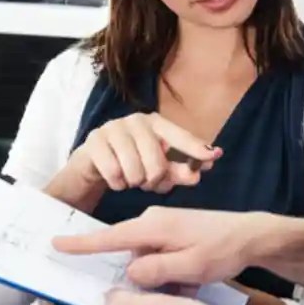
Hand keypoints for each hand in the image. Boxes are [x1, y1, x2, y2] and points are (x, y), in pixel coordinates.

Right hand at [53, 206, 276, 287]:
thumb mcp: (190, 267)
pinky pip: (158, 254)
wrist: (251, 234)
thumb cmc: (222, 249)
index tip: (56, 243)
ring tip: (190, 284)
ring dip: (161, 276)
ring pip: (145, 258)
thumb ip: (155, 272)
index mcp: (152, 226)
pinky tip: (191, 279)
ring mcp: (162, 224)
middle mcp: (152, 221)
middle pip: (128, 254)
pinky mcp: (172, 230)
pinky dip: (170, 270)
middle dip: (142, 276)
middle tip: (172, 287)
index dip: (82, 244)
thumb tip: (129, 273)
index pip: (109, 237)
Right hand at [66, 112, 221, 193]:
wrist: (90, 165)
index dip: (196, 148)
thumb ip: (179, 172)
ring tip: (129, 178)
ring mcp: (113, 128)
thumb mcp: (157, 170)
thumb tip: (198, 174)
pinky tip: (115, 179)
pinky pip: (114, 174)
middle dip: (153, 181)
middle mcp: (136, 120)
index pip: (180, 136)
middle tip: (146, 183)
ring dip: (133, 183)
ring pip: (135, 171)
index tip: (213, 156)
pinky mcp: (94, 141)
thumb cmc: (130, 165)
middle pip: (157, 163)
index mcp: (156, 123)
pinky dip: (117, 184)